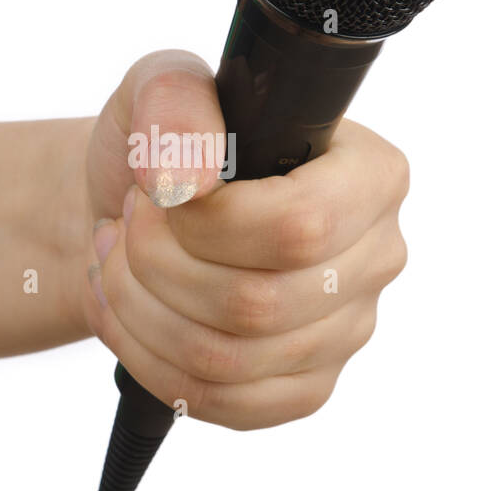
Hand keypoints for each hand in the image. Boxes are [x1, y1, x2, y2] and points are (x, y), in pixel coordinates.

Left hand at [79, 50, 408, 429]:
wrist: (137, 209)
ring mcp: (345, 333)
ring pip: (228, 361)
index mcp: (370, 175)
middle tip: (126, 223)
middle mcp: (375, 258)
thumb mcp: (160, 86)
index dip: (209, 224)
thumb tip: (186, 181)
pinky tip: (126, 310)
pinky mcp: (305, 388)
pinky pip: (222, 404)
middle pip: (257, 304)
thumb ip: (175, 104)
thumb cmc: (169, 147)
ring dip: (139, 311)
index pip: (302, 225)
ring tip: (115, 261)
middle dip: (156, 265)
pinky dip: (147, 359)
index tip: (159, 191)